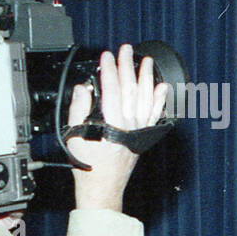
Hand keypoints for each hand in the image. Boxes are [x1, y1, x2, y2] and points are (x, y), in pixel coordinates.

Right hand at [66, 44, 169, 210]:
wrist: (102, 186)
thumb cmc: (88, 165)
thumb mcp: (74, 134)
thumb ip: (79, 108)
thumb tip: (84, 87)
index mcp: (111, 123)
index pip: (112, 90)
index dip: (109, 70)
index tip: (107, 56)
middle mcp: (129, 125)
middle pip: (130, 89)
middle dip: (128, 67)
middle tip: (126, 49)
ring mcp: (139, 130)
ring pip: (146, 99)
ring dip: (147, 78)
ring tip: (147, 61)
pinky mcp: (144, 135)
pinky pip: (155, 115)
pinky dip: (159, 100)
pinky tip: (161, 87)